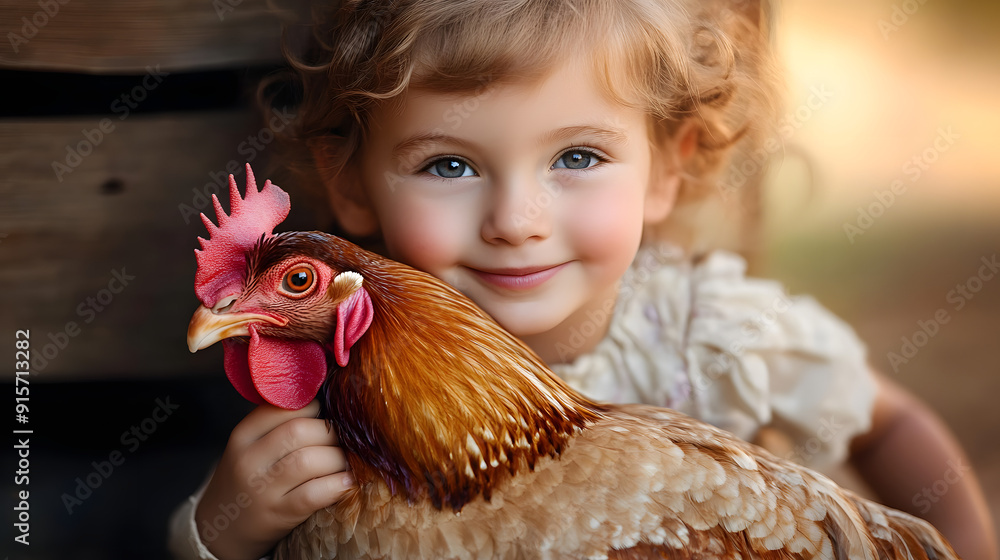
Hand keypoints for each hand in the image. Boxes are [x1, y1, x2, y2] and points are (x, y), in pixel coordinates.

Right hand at [195, 400, 354, 559]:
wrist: (222, 529)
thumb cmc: (247, 480)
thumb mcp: (250, 447)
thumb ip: (280, 424)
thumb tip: (330, 406)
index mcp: (243, 435)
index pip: (284, 408)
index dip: (314, 408)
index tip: (328, 416)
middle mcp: (249, 459)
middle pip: (299, 431)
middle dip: (331, 433)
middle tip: (344, 440)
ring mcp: (261, 489)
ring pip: (309, 461)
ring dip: (338, 458)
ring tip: (347, 460)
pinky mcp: (278, 514)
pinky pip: (314, 494)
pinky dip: (337, 485)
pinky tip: (348, 482)